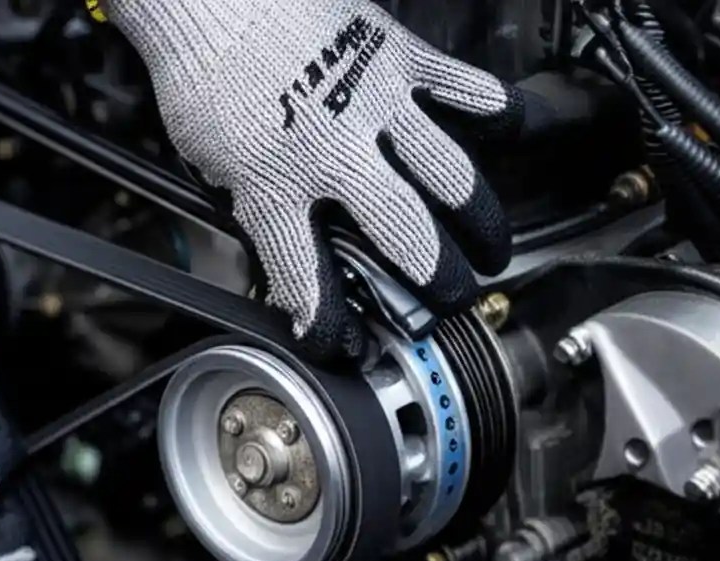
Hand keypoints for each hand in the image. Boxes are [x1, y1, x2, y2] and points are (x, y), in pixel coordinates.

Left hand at [107, 0, 525, 357]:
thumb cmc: (206, 69)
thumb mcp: (208, 162)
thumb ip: (251, 209)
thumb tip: (277, 249)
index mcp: (273, 183)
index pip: (305, 276)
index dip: (325, 323)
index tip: (339, 343)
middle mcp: (333, 151)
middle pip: (406, 236)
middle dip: (438, 282)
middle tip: (453, 299)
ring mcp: (374, 104)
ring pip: (451, 177)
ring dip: (480, 223)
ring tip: (493, 249)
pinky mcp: (398, 57)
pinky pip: (465, 89)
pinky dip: (497, 112)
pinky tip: (514, 134)